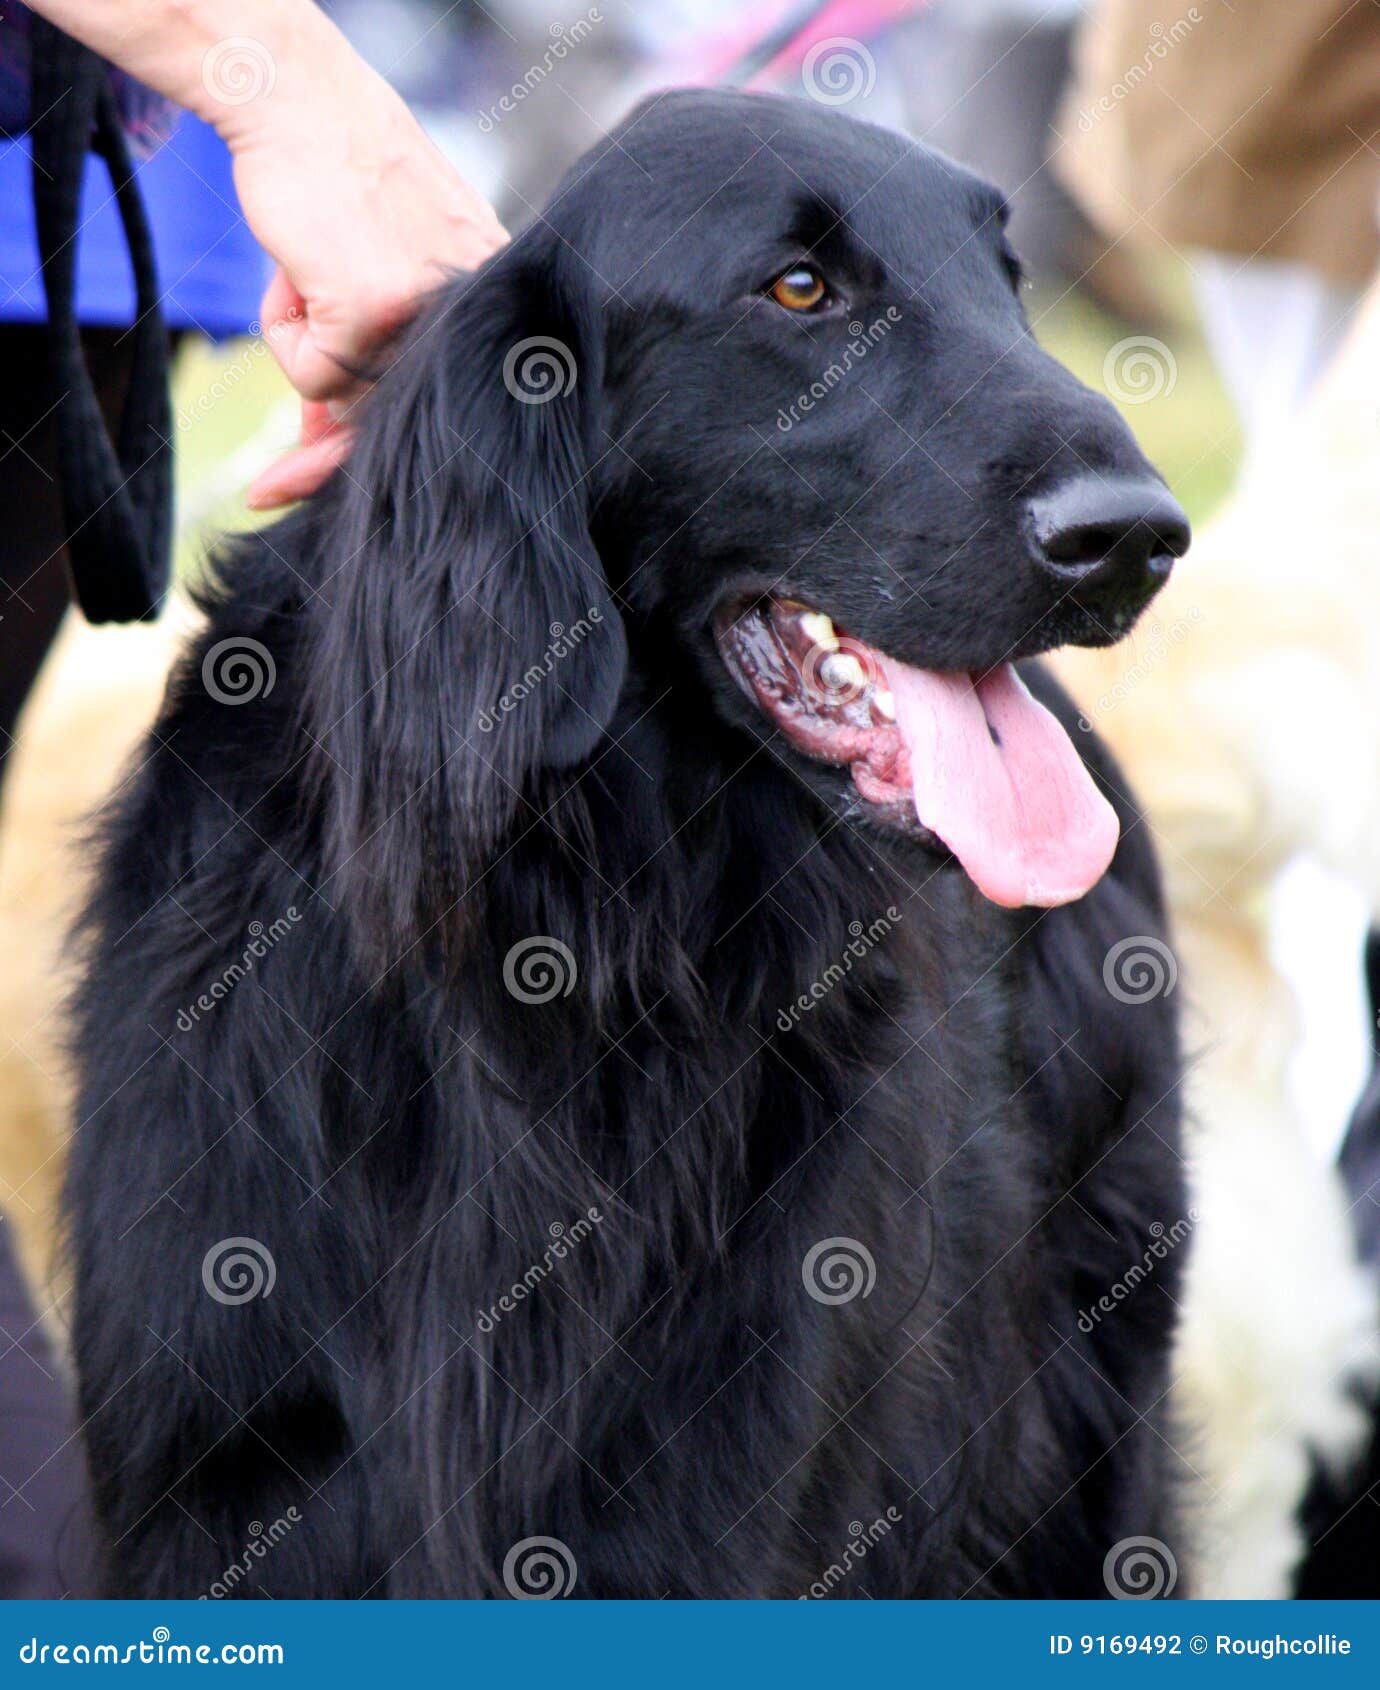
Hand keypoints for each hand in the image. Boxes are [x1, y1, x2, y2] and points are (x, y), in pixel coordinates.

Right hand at [235, 66, 505, 506]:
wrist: (304, 102)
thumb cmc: (341, 188)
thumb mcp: (377, 277)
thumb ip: (370, 358)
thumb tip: (326, 445)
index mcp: (492, 310)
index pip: (449, 409)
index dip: (391, 455)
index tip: (350, 492)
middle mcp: (473, 321)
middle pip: (399, 423)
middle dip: (327, 455)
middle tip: (274, 488)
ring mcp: (424, 320)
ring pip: (347, 397)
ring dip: (303, 349)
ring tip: (306, 272)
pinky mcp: (371, 312)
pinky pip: (310, 375)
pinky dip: (282, 328)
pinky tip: (295, 265)